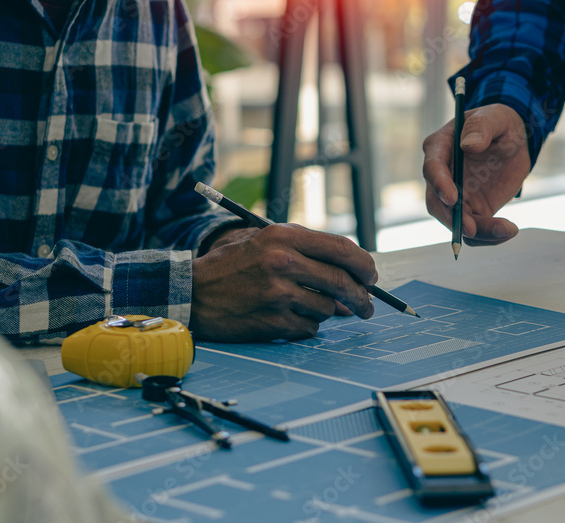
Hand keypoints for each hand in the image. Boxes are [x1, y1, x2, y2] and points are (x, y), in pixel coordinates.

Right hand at [189, 223, 376, 341]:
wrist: (193, 292)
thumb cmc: (234, 265)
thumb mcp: (267, 242)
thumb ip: (309, 252)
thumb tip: (352, 276)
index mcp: (284, 236)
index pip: (342, 248)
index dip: (364, 265)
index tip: (371, 277)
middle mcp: (283, 262)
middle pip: (342, 282)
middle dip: (362, 297)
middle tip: (367, 306)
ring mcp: (279, 293)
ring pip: (327, 308)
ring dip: (325, 311)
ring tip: (305, 305)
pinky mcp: (273, 321)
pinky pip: (309, 327)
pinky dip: (306, 325)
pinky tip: (289, 317)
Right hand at [422, 103, 530, 245]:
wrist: (514, 140)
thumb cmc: (500, 123)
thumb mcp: (496, 117)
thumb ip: (482, 127)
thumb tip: (469, 145)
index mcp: (440, 147)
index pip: (432, 168)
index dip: (439, 184)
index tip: (453, 198)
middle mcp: (442, 175)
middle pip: (437, 202)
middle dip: (452, 219)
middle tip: (472, 230)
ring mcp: (455, 195)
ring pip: (455, 222)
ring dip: (476, 232)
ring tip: (505, 230)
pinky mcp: (472, 209)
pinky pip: (474, 229)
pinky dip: (489, 236)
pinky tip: (508, 231)